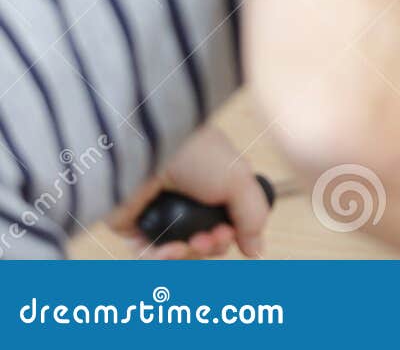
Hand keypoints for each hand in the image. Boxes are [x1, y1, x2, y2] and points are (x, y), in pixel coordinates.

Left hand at [107, 125, 271, 258]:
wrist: (150, 150)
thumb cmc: (197, 155)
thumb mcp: (240, 180)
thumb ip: (253, 216)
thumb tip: (255, 251)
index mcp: (212, 183)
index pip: (225, 219)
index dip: (230, 234)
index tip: (228, 231)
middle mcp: (186, 197)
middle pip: (204, 239)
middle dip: (211, 246)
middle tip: (210, 238)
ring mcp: (159, 211)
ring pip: (178, 250)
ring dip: (188, 256)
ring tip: (190, 245)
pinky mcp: (133, 222)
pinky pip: (148, 252)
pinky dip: (161, 258)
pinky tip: (169, 250)